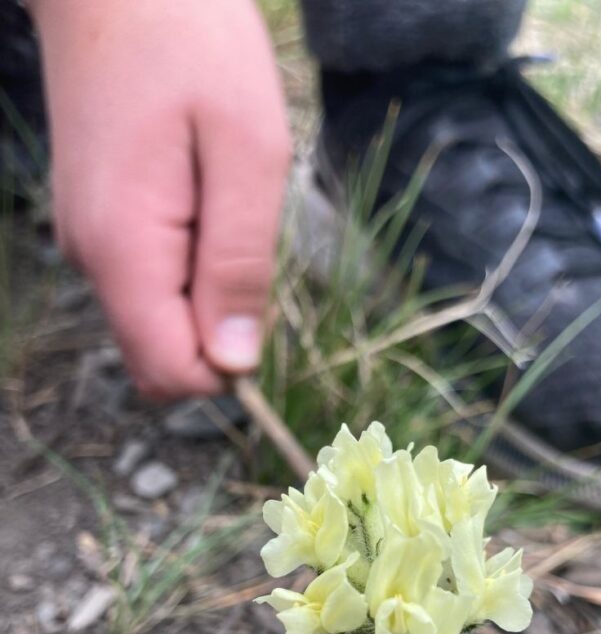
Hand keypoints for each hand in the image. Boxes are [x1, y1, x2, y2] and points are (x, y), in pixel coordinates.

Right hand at [30, 0, 290, 398]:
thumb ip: (239, 263)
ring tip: (222, 207)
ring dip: (205, 296)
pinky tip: (201, 201)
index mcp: (124, 250)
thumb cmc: (193, 43)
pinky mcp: (97, 224)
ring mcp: (88, 241)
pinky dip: (187, 270)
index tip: (260, 305)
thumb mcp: (248, 151)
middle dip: (217, 336)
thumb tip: (236, 362)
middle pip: (159, 358)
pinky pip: (147, 285)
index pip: (170, 371)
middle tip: (246, 245)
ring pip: (155, 322)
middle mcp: (92, 259)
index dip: (226, 367)